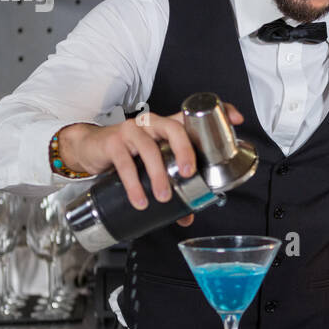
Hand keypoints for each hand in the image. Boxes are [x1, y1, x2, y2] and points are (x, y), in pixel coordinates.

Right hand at [57, 105, 244, 224]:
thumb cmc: (128, 154)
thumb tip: (187, 216)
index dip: (218, 113)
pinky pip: (125, 164)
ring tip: (163, 197)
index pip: (194, 116)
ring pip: (149, 149)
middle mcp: (152, 124)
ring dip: (158, 175)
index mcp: (167, 127)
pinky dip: (133, 184)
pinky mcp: (113, 143)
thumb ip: (171, 187)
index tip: (237, 120)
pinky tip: (140, 200)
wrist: (91, 149)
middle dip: (185, 151)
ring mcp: (132, 131)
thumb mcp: (152, 165)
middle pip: (174, 129)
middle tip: (189, 173)